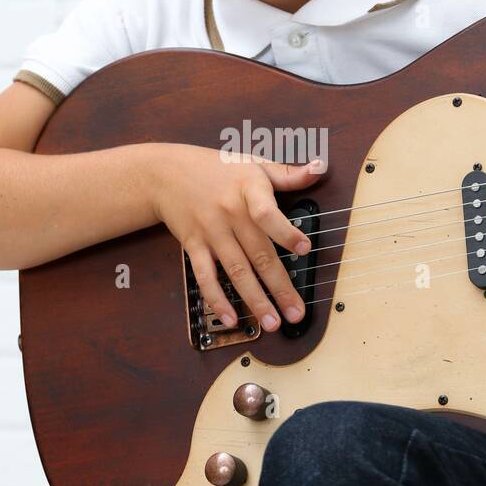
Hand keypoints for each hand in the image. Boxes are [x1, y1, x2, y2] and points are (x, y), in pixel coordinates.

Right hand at [150, 143, 325, 331]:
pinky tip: (231, 318)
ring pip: (236, 271)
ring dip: (255, 300)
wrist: (166, 173)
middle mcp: (230, 214)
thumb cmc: (216, 168)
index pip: (267, 213)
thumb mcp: (253, 163)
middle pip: (258, 254)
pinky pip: (205, 276)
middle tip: (296, 312)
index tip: (304, 249)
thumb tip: (319, 169)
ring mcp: (211, 232)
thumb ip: (287, 173)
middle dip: (279, 287)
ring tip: (272, 322)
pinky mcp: (194, 246)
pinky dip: (217, 299)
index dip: (286, 232)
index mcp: (249, 190)